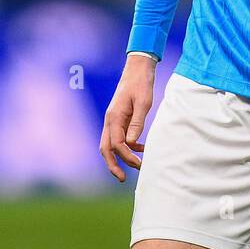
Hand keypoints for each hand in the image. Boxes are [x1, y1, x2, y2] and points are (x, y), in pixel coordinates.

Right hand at [99, 55, 155, 181]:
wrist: (138, 68)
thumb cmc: (141, 84)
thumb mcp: (143, 103)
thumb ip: (138, 123)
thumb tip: (132, 144)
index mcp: (114, 117)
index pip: (116, 144)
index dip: (127, 157)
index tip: (140, 163)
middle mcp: (110, 120)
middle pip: (106, 148)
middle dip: (112, 165)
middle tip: (121, 179)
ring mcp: (113, 119)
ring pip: (110, 144)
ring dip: (119, 157)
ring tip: (135, 167)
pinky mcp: (120, 118)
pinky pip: (119, 137)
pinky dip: (128, 146)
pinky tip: (141, 149)